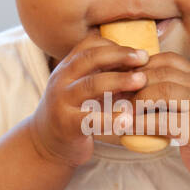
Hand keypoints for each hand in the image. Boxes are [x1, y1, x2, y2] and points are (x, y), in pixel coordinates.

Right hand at [28, 29, 150, 168]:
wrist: (45, 144)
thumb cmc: (73, 113)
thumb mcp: (82, 89)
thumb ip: (102, 75)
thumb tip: (140, 65)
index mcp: (67, 68)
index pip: (88, 45)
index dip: (114, 45)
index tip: (138, 52)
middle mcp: (61, 80)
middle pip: (89, 59)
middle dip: (119, 55)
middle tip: (144, 58)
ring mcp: (62, 102)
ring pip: (90, 85)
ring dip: (118, 80)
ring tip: (141, 80)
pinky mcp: (67, 125)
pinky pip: (90, 119)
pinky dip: (111, 118)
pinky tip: (129, 119)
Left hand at [126, 51, 189, 177]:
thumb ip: (172, 90)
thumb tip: (134, 84)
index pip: (165, 59)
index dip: (140, 66)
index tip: (120, 78)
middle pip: (159, 73)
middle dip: (132, 83)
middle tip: (111, 94)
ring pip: (161, 91)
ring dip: (135, 101)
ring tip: (119, 111)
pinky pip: (162, 122)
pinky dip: (140, 124)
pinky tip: (126, 129)